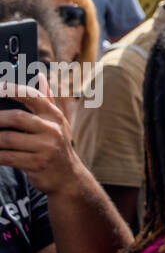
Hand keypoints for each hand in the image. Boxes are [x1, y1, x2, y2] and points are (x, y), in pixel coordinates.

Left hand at [0, 76, 79, 196]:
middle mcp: (52, 129)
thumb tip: (41, 76)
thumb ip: (47, 99)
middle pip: (17, 118)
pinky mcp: (36, 164)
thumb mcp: (57, 121)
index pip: (33, 97)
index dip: (13, 90)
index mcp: (54, 115)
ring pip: (8, 139)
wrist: (67, 177)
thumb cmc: (56, 145)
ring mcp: (45, 147)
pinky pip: (7, 157)